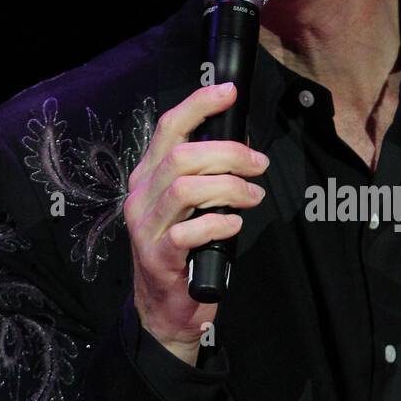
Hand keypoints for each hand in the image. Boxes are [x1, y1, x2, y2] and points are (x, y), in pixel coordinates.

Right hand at [124, 81, 268, 364]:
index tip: (228, 92)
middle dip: (228, 153)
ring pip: (185, 187)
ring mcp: (146, 227)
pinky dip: (218, 223)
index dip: (199, 104)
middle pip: (182, 155)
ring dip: (228, 187)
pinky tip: (234, 226)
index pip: (168, 127)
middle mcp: (141, 196)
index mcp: (149, 176)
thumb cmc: (186, 252)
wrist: (166, 309)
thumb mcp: (191, 206)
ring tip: (252, 195)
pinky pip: (187, 231)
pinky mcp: (158, 257)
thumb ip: (207, 176)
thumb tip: (242, 147)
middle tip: (258, 164)